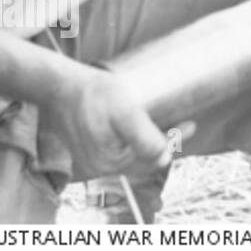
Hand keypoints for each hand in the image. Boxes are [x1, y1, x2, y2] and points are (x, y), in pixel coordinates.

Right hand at [40, 64, 191, 181]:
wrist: (60, 84)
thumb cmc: (93, 94)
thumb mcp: (125, 113)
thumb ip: (143, 139)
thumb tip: (164, 159)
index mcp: (110, 162)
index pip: (153, 159)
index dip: (175, 142)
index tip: (190, 124)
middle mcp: (99, 166)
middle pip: (144, 158)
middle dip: (166, 141)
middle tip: (185, 122)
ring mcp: (92, 158)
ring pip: (132, 153)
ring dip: (152, 140)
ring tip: (169, 121)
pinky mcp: (88, 146)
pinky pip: (119, 146)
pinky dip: (135, 139)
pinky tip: (145, 125)